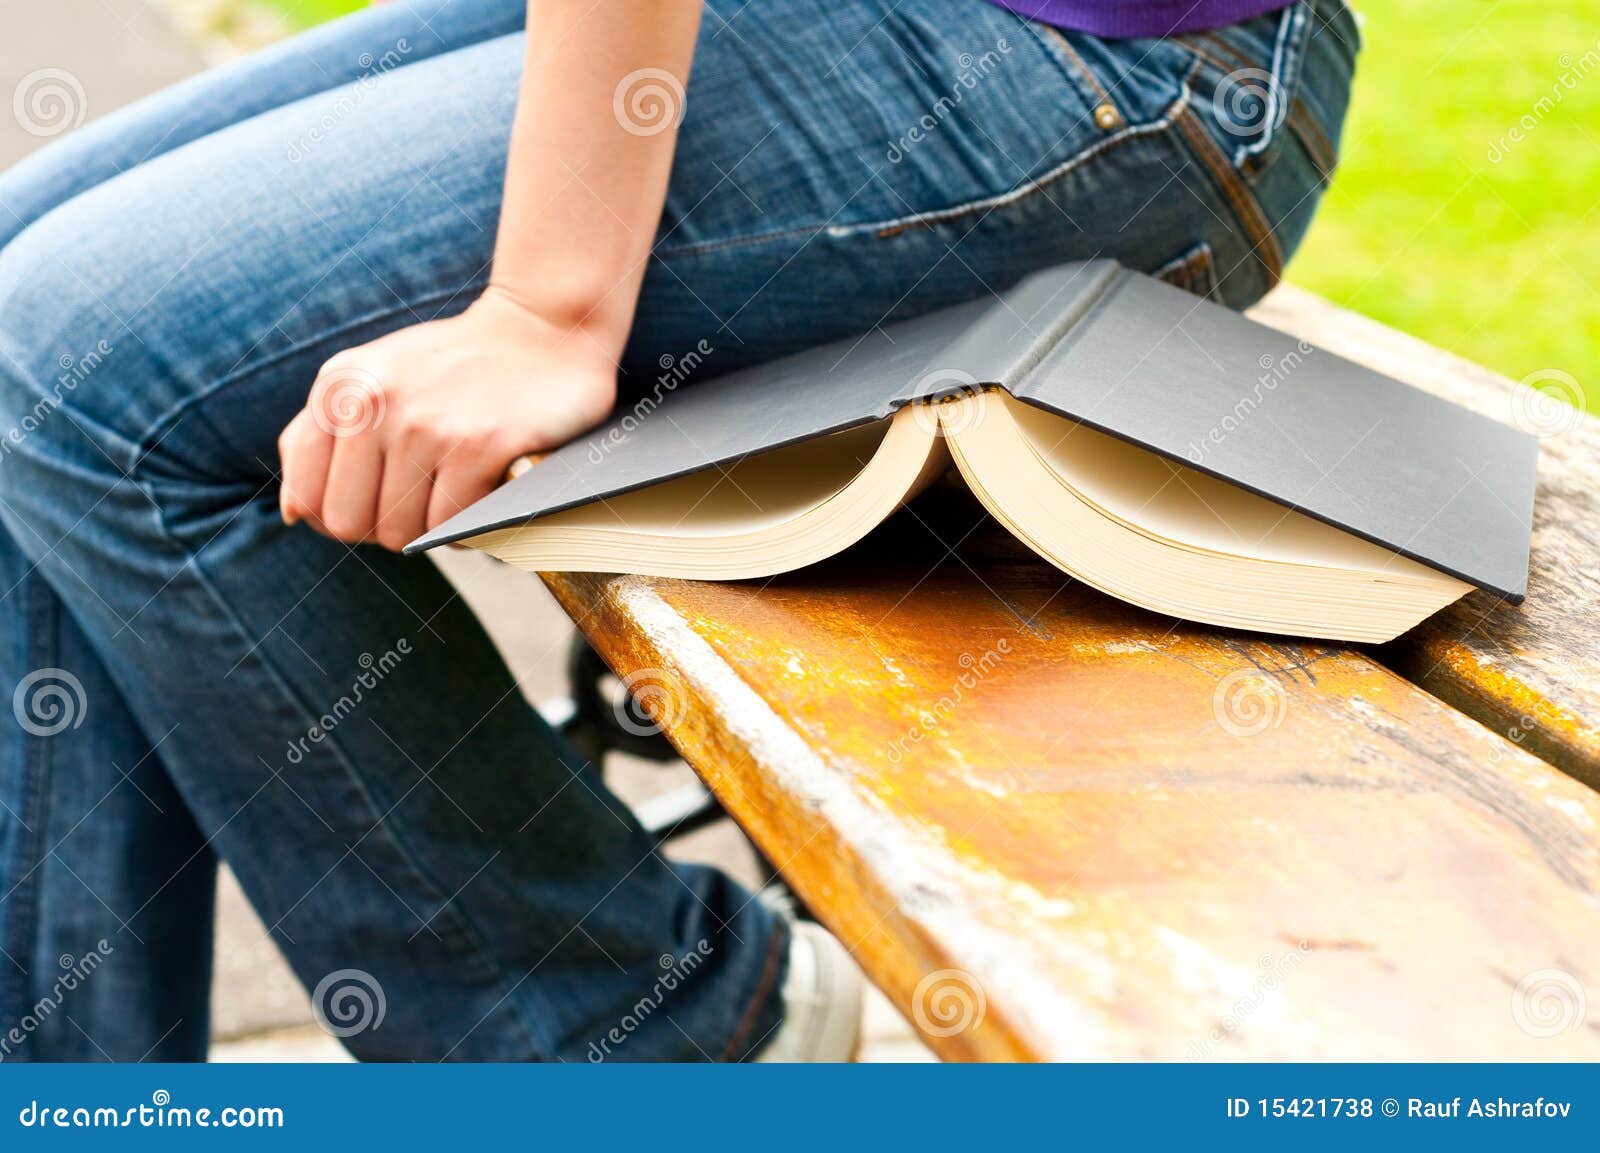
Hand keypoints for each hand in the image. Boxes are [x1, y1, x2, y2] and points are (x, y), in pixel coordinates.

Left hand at [278, 287, 618, 549]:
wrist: (545, 327)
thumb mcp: (372, 375)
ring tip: (456, 494)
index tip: (379, 502)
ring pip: (400, 534)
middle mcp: (372, 403)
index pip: (305, 497)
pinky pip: (450, 527)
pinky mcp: (479, 446)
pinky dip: (467, 528)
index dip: (341, 515)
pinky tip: (482, 496)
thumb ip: (322, 433)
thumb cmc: (458, 363)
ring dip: (431, 529)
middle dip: (385, 526)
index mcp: (338, 387)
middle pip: (349, 524)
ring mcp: (426, 425)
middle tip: (423, 501)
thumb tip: (292, 514)